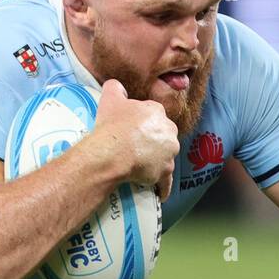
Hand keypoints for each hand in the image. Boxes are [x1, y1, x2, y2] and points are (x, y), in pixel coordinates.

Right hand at [92, 79, 178, 200]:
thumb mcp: (110, 98)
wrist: (112, 153)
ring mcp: (168, 152)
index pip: (153, 115)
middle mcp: (168, 131)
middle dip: (154, 141)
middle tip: (137, 148)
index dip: (142, 123)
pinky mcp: (164, 171)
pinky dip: (163, 187)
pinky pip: (166, 181)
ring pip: (166, 157)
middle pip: (163, 136)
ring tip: (144, 168)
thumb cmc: (111, 126)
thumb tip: (116, 85)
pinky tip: (160, 193)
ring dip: (158, 162)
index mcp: (157, 112)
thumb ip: (115, 87)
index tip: (133, 129)